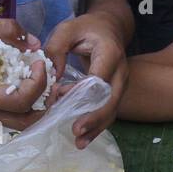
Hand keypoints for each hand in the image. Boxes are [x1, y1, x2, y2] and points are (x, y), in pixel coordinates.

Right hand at [0, 17, 47, 129]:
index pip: (21, 101)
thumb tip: (36, 44)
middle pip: (25, 121)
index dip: (39, 83)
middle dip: (43, 102)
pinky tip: (24, 77)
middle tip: (51, 78)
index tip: (40, 60)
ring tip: (40, 78)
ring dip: (34, 103)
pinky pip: (6, 110)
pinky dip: (21, 99)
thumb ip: (9, 32)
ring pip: (17, 119)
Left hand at [43, 13, 128, 148]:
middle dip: (94, 117)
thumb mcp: (67, 29)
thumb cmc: (86, 29)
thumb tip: (51, 76)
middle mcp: (120, 71)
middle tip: (76, 131)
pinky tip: (84, 140)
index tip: (63, 98)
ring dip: (96, 128)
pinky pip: (109, 113)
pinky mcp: (116, 94)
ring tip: (79, 142)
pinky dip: (97, 127)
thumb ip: (56, 48)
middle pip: (111, 99)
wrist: (109, 29)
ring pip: (112, 110)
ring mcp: (121, 84)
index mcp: (110, 52)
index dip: (82, 91)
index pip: (98, 77)